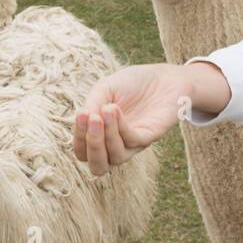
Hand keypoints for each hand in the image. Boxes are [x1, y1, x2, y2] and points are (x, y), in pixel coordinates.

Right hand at [74, 64, 202, 175]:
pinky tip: (115, 109)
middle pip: (97, 165)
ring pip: (115, 157)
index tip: (81, 114)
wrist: (163, 77)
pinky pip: (133, 141)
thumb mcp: (105, 88)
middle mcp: (116, 145)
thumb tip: (82, 118)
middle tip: (92, 119)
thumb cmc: (132, 83)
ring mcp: (133, 144)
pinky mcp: (150, 137)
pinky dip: (122, 127)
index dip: (79, 138)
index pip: (83, 151)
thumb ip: (92, 103)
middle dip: (91, 145)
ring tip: (106, 110)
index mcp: (101, 135)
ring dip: (107, 135)